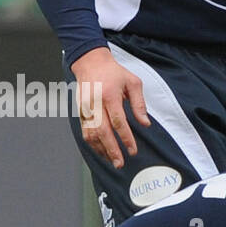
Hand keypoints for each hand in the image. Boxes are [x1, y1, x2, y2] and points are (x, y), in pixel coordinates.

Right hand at [70, 47, 150, 169]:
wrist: (90, 63)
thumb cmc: (113, 73)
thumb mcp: (133, 83)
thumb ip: (139, 104)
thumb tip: (145, 124)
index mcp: (110, 95)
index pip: (118, 121)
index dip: (126, 138)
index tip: (133, 150)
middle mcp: (95, 104)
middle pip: (102, 132)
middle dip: (112, 150)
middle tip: (120, 163)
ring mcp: (85, 109)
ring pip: (91, 134)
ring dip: (101, 150)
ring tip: (112, 161)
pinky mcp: (80, 112)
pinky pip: (85, 132)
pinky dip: (93, 144)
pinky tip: (102, 151)